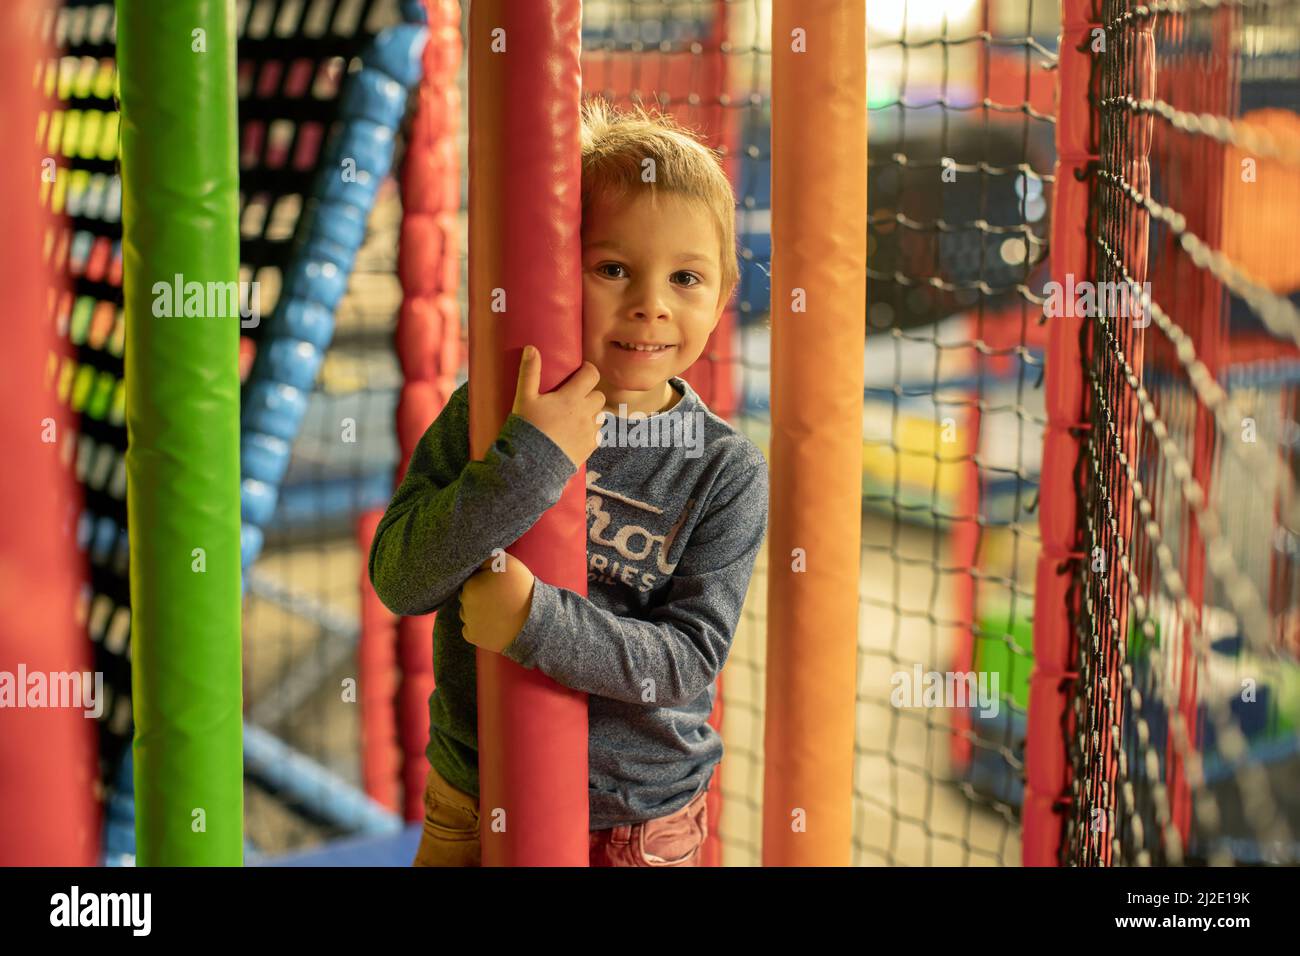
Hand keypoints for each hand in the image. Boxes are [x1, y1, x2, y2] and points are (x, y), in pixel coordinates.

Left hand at [459, 552, 535, 652]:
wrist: (533, 621)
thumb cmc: (521, 589)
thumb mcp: (508, 563)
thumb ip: (487, 558)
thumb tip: (474, 560)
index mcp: (471, 586)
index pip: (471, 580)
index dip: (484, 581)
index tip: (497, 587)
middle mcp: (465, 605)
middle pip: (466, 597)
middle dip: (478, 596)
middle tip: (498, 599)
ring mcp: (469, 623)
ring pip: (467, 613)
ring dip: (477, 612)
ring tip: (497, 612)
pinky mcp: (473, 638)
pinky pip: (469, 630)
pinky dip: (478, 628)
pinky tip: (493, 624)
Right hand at [512, 345, 605, 468]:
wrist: (532, 464)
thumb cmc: (527, 429)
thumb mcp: (524, 398)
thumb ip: (529, 372)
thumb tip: (531, 348)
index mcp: (571, 398)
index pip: (592, 375)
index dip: (588, 371)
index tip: (580, 372)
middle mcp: (585, 413)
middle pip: (598, 396)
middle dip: (589, 394)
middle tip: (573, 398)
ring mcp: (590, 431)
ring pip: (600, 415)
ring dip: (590, 414)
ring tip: (573, 418)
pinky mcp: (590, 447)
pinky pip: (598, 434)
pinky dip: (590, 432)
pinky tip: (575, 434)